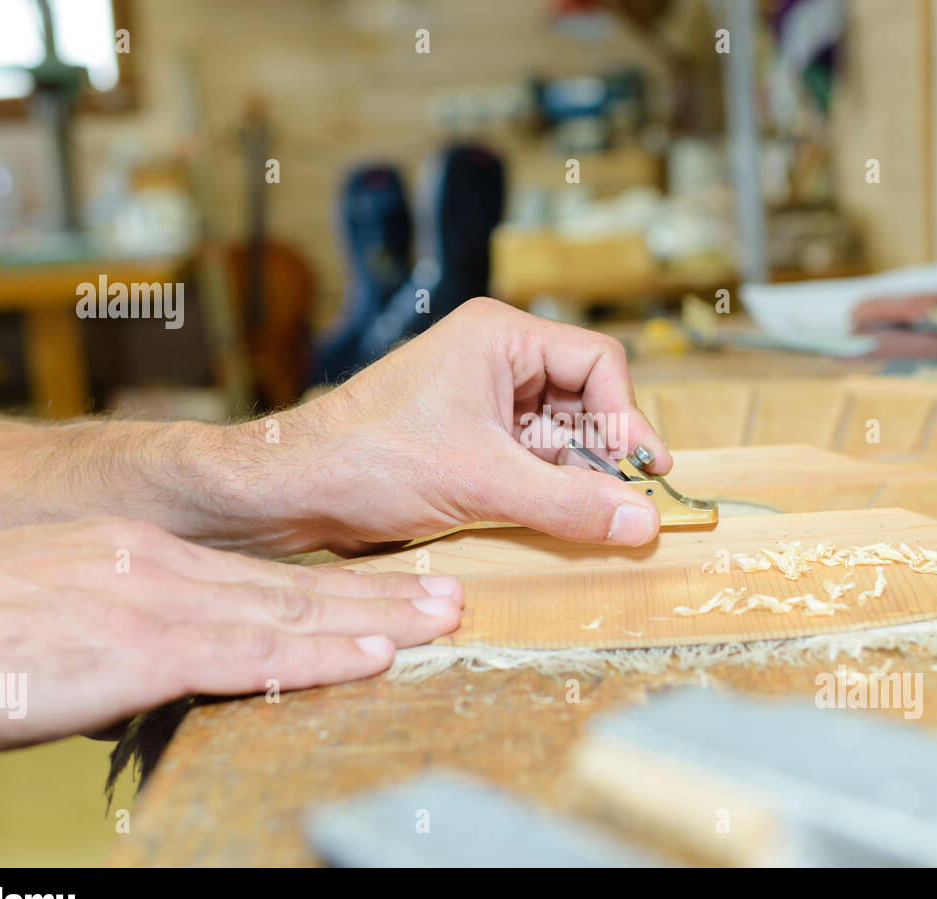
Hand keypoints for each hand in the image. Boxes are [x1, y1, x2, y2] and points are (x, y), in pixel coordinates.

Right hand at [0, 517, 460, 761]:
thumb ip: (124, 640)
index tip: (393, 591)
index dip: (338, 584)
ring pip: (289, 610)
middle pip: (294, 582)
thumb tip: (165, 681)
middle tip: (449, 595)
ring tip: (441, 619)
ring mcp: (153, 602)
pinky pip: (247, 655)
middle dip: (379, 592)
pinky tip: (370, 656)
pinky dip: (317, 655)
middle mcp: (160, 567)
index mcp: (141, 558)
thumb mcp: (56, 618)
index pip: (263, 574)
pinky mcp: (136, 646)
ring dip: (374, 617)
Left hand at [226, 298, 673, 554]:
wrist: (293, 493)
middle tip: (629, 502)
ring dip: (576, 478)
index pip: (597, 363)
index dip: (628, 416)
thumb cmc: (368, 461)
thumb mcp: (482, 482)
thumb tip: (643, 520)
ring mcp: (481, 404)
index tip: (644, 470)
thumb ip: (569, 502)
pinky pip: (530, 463)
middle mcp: (494, 362)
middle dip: (604, 452)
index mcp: (499, 338)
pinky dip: (547, 493)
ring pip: (560, 438)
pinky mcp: (469, 444)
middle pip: (584, 401)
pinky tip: (556, 522)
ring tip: (594, 518)